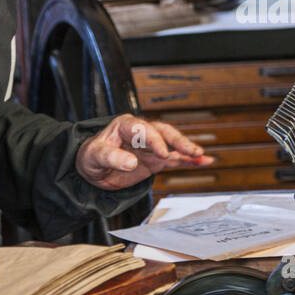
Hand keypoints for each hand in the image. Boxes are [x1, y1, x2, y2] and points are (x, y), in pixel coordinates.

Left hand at [76, 115, 213, 190]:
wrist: (92, 168)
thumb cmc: (91, 156)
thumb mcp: (94, 156)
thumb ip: (111, 158)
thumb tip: (130, 163)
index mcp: (125, 126)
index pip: (143, 129)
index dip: (154, 140)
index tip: (163, 154)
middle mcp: (142, 133)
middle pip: (163, 132)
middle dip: (178, 141)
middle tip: (190, 151)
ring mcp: (151, 146)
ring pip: (173, 144)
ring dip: (187, 149)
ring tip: (200, 155)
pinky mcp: (156, 159)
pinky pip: (175, 158)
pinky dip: (189, 160)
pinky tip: (203, 162)